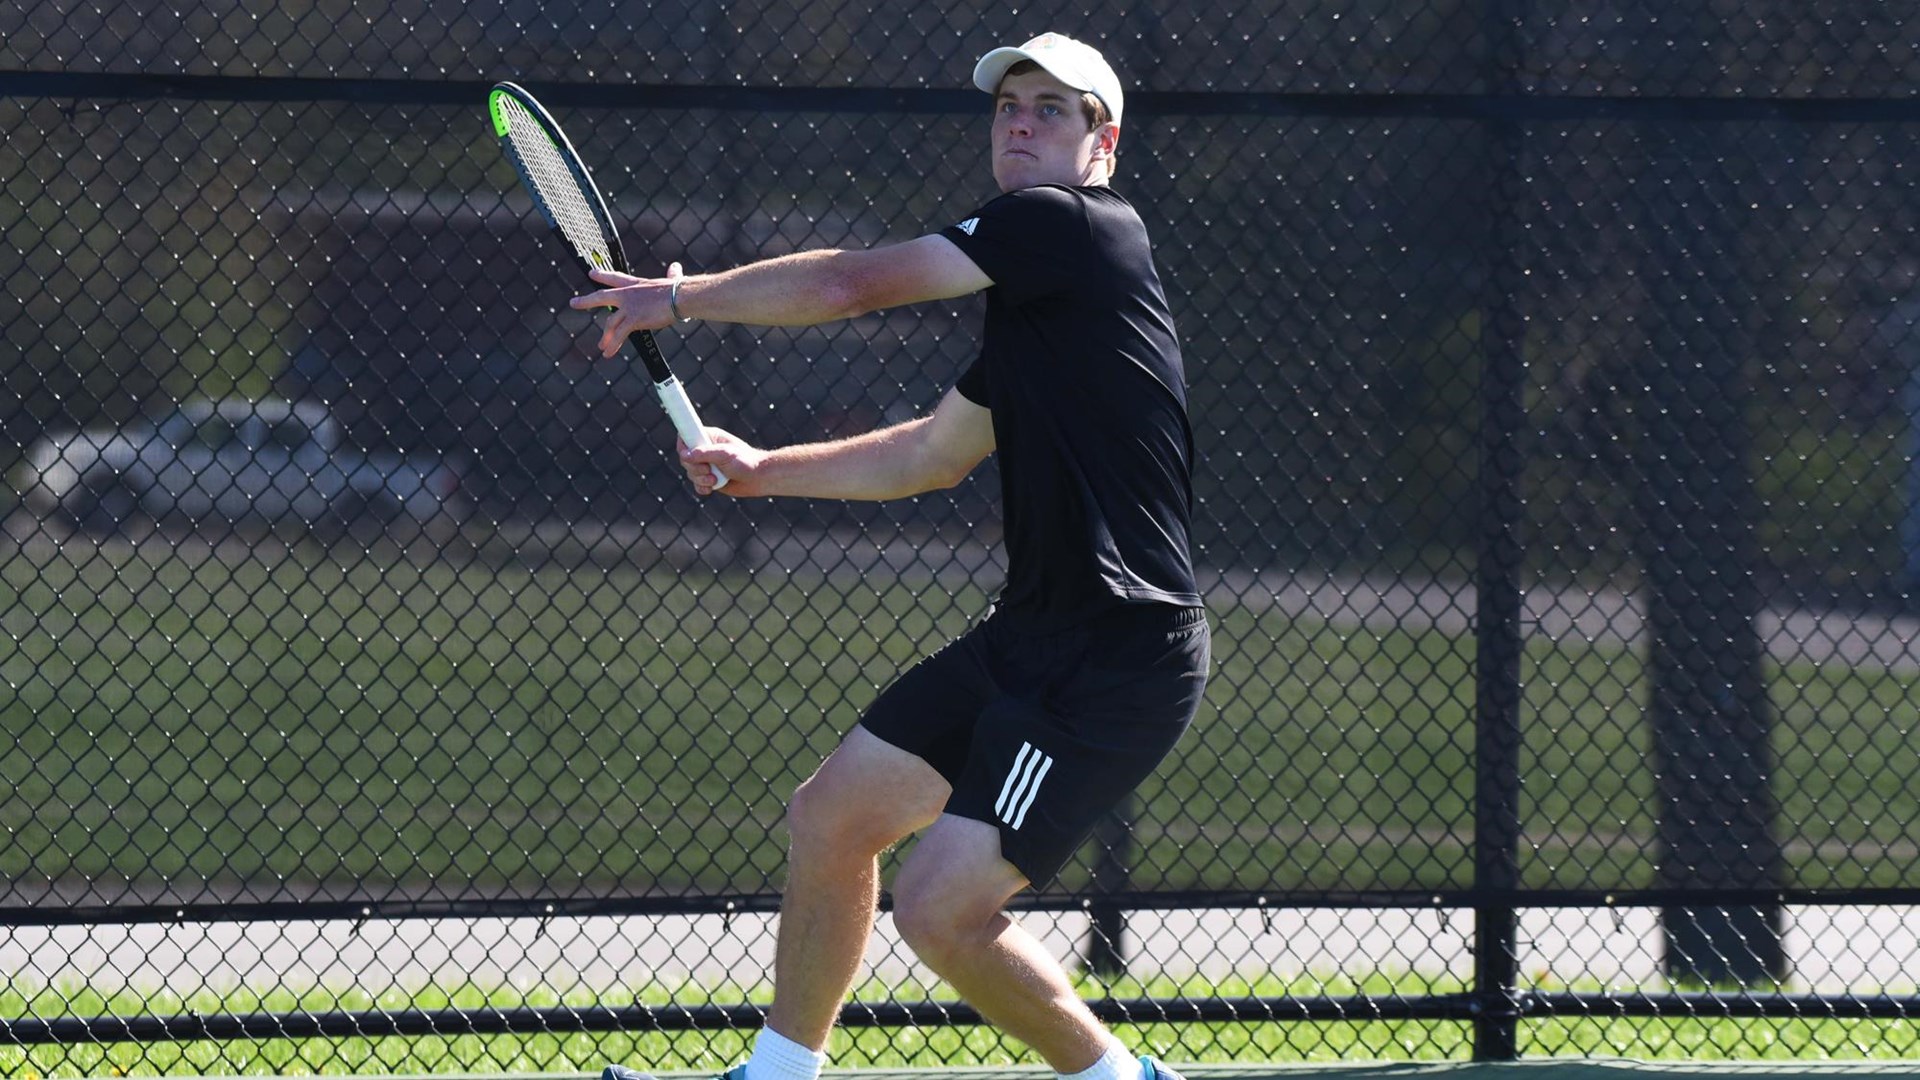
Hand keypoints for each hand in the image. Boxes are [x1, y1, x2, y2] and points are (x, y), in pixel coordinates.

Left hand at [569, 262, 684, 358]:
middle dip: (586, 301)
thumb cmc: (679, 289)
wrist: (680, 297)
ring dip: (606, 336)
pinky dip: (613, 345)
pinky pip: (620, 335)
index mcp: (636, 284)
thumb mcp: (673, 280)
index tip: (591, 273)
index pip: (616, 278)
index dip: (602, 276)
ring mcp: (629, 307)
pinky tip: (608, 354)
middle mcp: (628, 294)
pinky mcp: (633, 320)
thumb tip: (677, 267)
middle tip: (574, 303)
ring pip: (610, 322)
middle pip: (601, 297)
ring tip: (601, 346)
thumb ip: (673, 274)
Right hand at [678, 427, 767, 497]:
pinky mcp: (710, 478)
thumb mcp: (725, 454)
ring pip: (690, 473)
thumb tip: (685, 455)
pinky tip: (712, 487)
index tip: (688, 454)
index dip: (683, 446)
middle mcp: (706, 450)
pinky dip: (702, 487)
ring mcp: (707, 465)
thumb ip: (704, 454)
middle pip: (685, 458)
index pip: (686, 436)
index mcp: (709, 437)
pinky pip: (697, 484)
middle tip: (708, 469)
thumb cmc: (746, 461)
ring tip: (715, 480)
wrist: (759, 478)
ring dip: (700, 479)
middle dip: (694, 468)